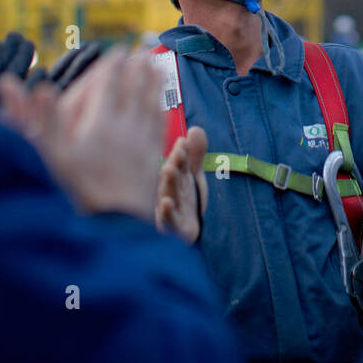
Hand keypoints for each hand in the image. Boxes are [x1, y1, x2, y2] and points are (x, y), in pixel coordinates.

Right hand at [0, 48, 164, 220]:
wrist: (116, 223)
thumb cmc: (80, 188)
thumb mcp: (54, 155)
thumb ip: (44, 119)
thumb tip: (40, 87)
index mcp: (101, 122)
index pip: (109, 85)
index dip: (113, 66)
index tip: (117, 51)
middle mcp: (126, 126)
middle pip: (135, 89)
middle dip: (137, 69)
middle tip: (141, 53)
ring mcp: (142, 142)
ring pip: (151, 104)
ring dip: (153, 83)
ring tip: (156, 68)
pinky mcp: (152, 159)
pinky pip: (158, 127)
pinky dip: (160, 110)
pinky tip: (161, 107)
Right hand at [156, 127, 207, 244]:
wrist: (188, 234)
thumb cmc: (186, 202)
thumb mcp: (194, 177)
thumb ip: (195, 155)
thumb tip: (195, 129)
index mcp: (175, 180)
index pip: (178, 164)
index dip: (181, 153)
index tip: (183, 142)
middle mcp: (169, 193)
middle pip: (170, 177)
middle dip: (174, 164)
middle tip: (178, 152)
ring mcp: (170, 211)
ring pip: (167, 195)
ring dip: (168, 182)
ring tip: (170, 169)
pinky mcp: (173, 228)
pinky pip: (168, 221)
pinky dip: (166, 213)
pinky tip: (166, 202)